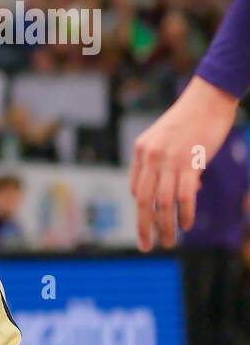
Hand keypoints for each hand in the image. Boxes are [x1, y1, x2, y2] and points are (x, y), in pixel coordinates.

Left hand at [131, 77, 237, 250]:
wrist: (208, 98)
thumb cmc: (191, 119)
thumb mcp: (167, 140)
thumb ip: (167, 164)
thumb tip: (182, 192)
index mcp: (141, 151)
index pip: (137, 189)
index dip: (144, 208)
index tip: (151, 221)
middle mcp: (150, 157)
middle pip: (143, 202)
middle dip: (144, 227)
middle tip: (146, 246)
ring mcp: (169, 160)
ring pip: (163, 203)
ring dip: (165, 226)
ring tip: (169, 242)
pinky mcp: (190, 162)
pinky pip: (184, 196)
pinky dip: (185, 214)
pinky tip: (187, 225)